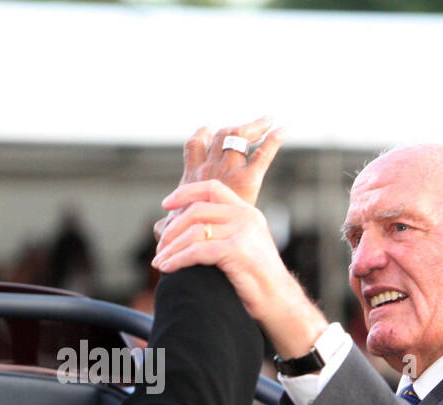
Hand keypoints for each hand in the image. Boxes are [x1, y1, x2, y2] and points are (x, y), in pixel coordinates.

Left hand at [152, 179, 326, 358]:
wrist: (279, 304)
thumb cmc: (257, 282)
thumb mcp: (242, 247)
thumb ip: (222, 233)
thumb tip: (186, 231)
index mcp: (248, 213)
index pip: (213, 188)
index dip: (186, 193)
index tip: (166, 204)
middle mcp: (246, 217)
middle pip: (197, 210)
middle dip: (172, 230)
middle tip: (160, 248)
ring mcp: (243, 232)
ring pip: (194, 232)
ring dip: (171, 248)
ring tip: (160, 263)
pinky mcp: (237, 251)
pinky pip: (197, 250)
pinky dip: (178, 260)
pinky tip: (168, 268)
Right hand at [154, 117, 285, 240]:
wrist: (199, 245)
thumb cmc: (182, 241)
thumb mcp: (172, 229)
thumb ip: (167, 226)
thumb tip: (160, 230)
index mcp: (192, 176)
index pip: (194, 146)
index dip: (201, 135)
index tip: (208, 129)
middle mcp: (209, 168)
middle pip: (220, 136)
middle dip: (234, 127)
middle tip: (251, 125)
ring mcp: (228, 171)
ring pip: (238, 136)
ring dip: (253, 127)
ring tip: (268, 121)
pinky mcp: (247, 181)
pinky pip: (262, 155)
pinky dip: (273, 141)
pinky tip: (282, 130)